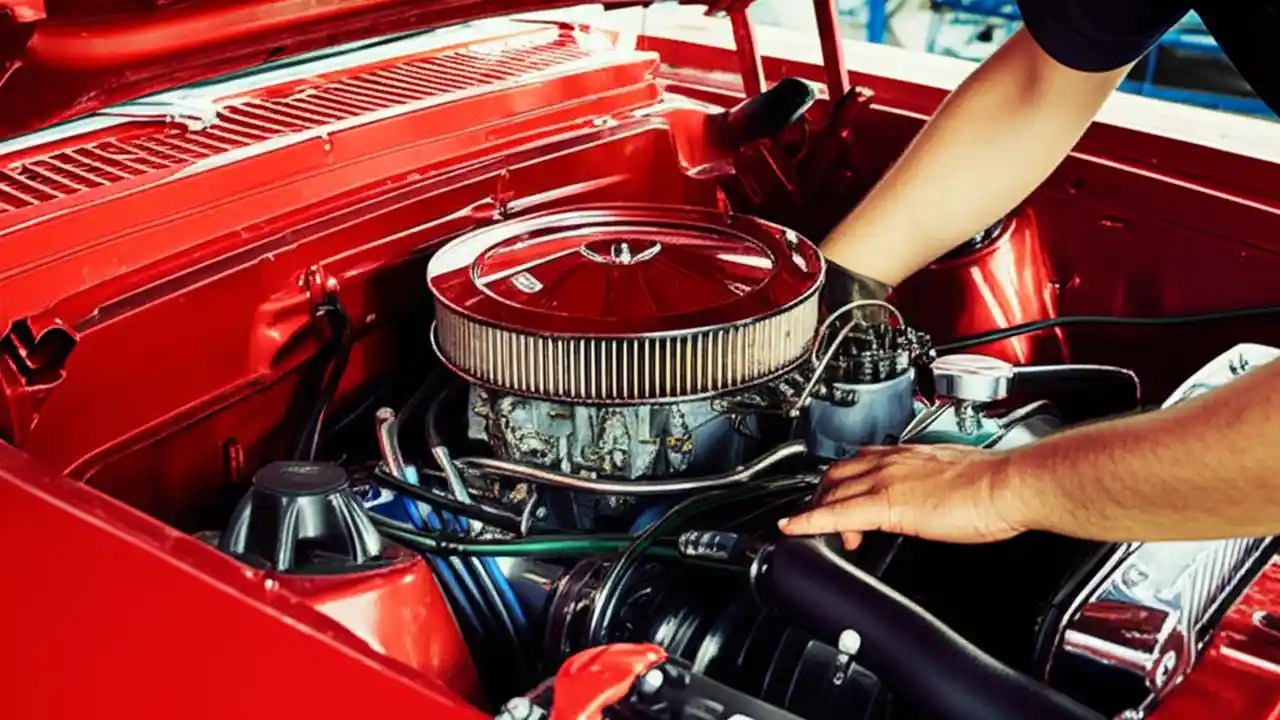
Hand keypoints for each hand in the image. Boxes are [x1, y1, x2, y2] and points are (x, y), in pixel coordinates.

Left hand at [778, 445, 1030, 549]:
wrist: (1010, 484)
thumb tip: (932, 498)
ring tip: (814, 530)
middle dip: (821, 496)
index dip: (839, 481)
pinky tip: (793, 529)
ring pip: (831, 491)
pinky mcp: (887, 504)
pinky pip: (835, 514)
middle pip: (835, 474)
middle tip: (823, 519)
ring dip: (816, 510)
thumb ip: (933, 485)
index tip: (832, 495)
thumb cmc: (996, 483)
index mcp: (907, 454)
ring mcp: (885, 480)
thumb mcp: (954, 478)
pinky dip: (808, 522)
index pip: (858, 461)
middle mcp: (890, 461)